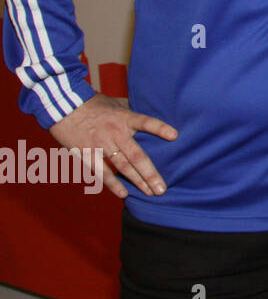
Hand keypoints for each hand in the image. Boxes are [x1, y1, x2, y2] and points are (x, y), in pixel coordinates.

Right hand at [48, 94, 176, 198]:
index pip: (145, 122)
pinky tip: (124, 194)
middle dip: (150, 173)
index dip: (159, 128)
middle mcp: (115, 132)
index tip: (174, 136)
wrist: (63, 107)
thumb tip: (153, 113)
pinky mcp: (87, 154)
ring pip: (122, 166)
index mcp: (124, 118)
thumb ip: (133, 111)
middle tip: (162, 189)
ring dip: (136, 181)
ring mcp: (101, 145)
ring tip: (150, 193)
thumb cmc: (94, 104)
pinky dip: (112, 184)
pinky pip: (101, 172)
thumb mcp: (117, 103)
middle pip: (136, 155)